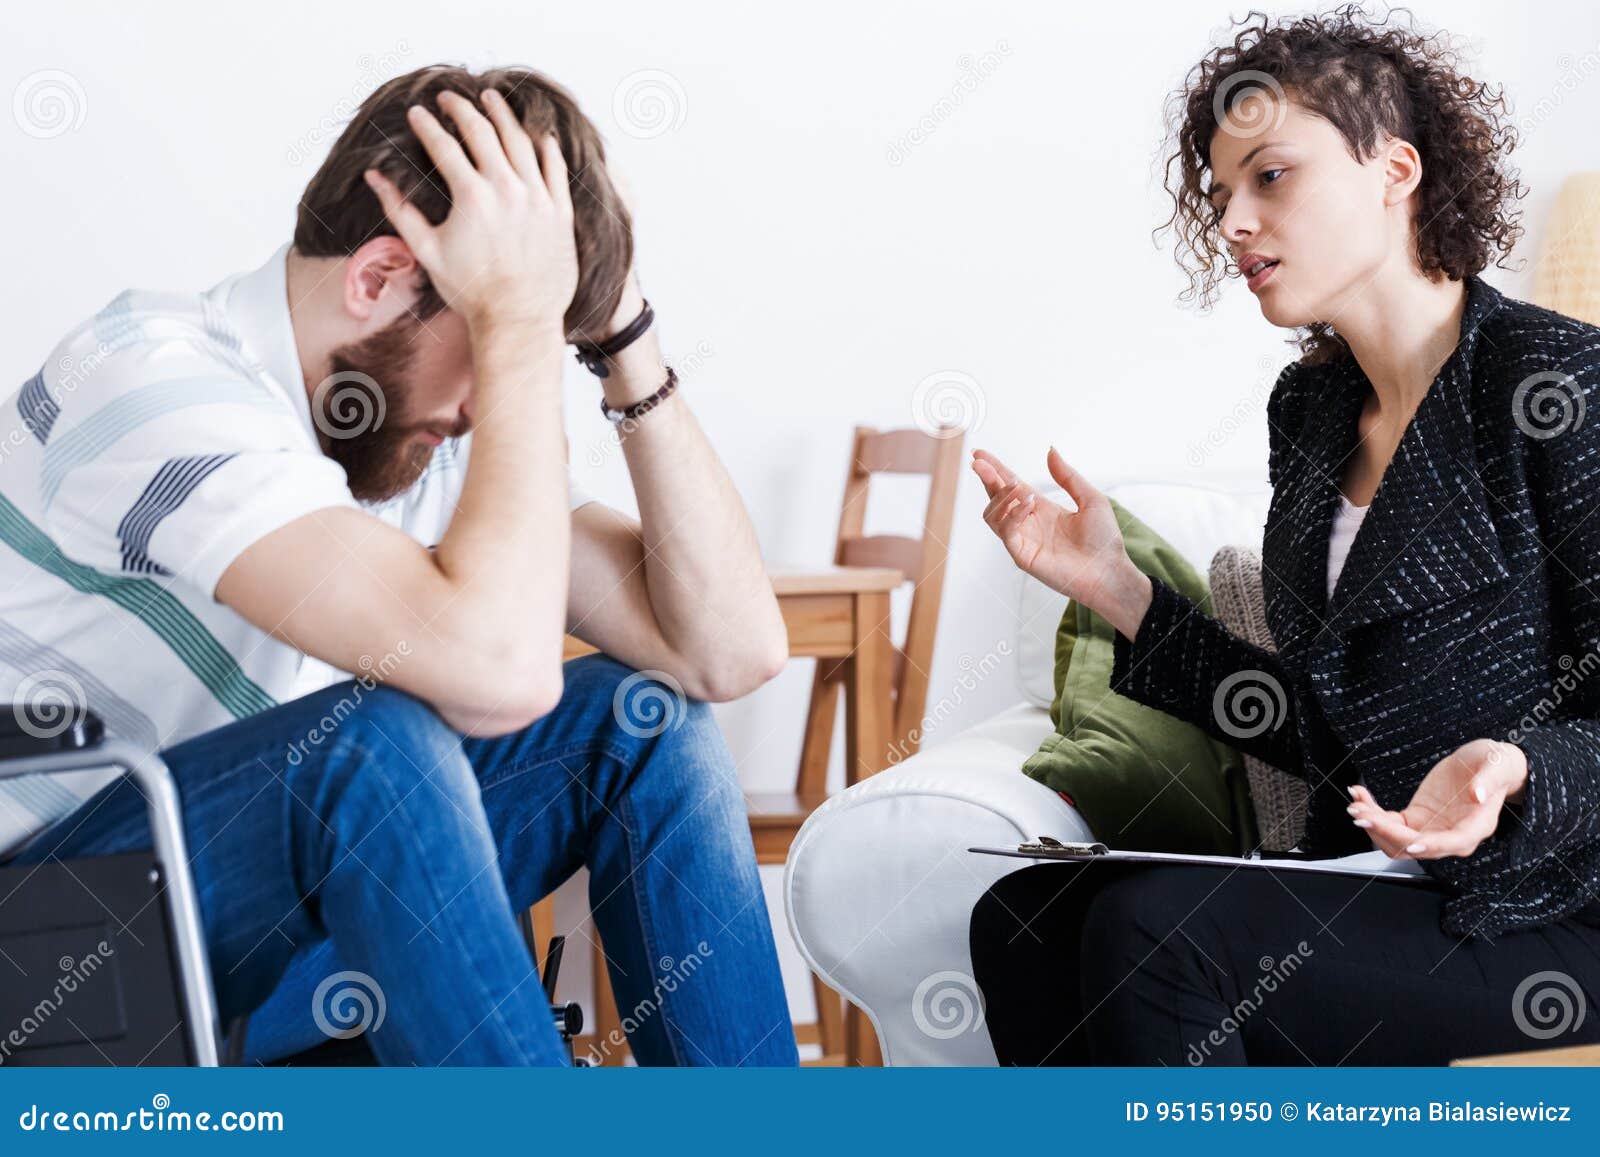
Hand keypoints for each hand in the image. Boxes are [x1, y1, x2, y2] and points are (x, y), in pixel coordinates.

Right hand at [363, 88, 577, 333]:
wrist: (518, 320)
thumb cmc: (470, 291)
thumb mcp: (427, 251)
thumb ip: (400, 210)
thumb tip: (374, 177)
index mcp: (472, 195)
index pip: (444, 145)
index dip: (426, 125)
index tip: (416, 113)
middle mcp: (507, 189)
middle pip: (483, 131)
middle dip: (461, 109)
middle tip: (449, 98)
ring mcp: (538, 198)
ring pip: (521, 141)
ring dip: (503, 115)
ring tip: (491, 98)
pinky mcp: (560, 212)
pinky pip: (555, 168)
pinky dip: (545, 146)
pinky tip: (536, 133)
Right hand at [970, 447, 1149, 633]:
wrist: (1109, 571)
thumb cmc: (1103, 540)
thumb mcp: (1090, 499)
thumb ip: (1068, 476)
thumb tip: (1050, 450)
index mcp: (1041, 509)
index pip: (1011, 486)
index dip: (995, 470)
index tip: (980, 453)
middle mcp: (1028, 523)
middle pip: (996, 498)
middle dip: (987, 478)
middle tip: (979, 462)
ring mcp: (1023, 540)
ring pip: (993, 515)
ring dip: (1000, 496)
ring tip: (1016, 487)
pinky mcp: (1022, 556)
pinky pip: (1006, 531)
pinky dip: (1012, 514)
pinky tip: (1028, 504)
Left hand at [1347, 738, 1528, 859]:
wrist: (1487, 765)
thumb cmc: (1497, 766)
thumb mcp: (1497, 764)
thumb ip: (1489, 780)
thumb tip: (1479, 794)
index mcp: (1475, 827)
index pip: (1449, 844)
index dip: (1428, 846)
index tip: (1408, 842)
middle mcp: (1452, 835)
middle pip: (1414, 846)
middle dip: (1385, 832)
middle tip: (1361, 813)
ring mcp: (1432, 829)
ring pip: (1396, 840)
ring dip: (1373, 825)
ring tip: (1355, 803)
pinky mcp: (1418, 819)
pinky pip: (1391, 824)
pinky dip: (1373, 812)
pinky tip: (1361, 795)